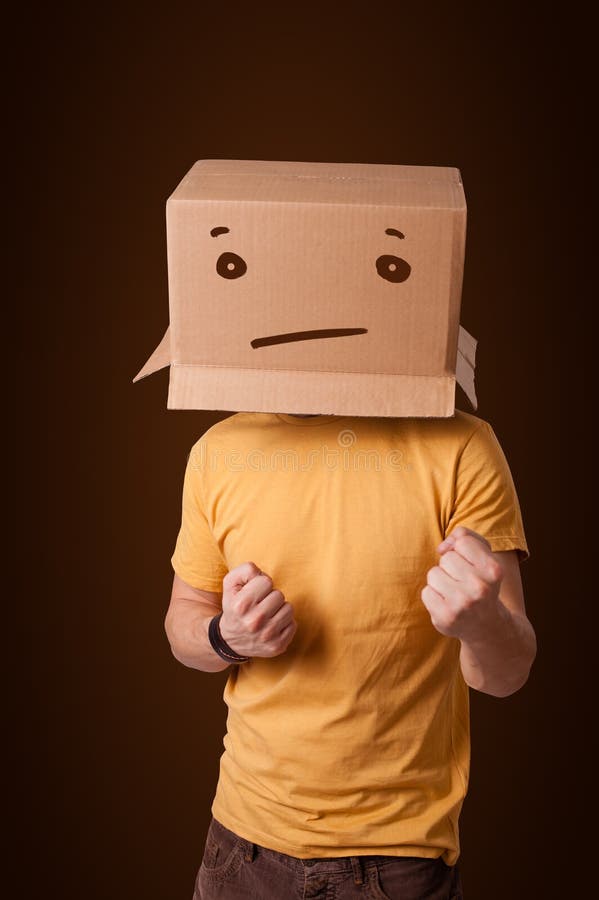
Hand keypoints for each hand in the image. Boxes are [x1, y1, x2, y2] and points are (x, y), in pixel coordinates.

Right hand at [219, 561, 297, 657]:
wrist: (230, 641)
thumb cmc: (235, 606)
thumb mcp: (231, 584)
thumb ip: (245, 571)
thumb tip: (261, 573)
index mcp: (241, 605)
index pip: (266, 581)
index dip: (261, 584)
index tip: (255, 593)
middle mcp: (254, 622)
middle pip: (279, 595)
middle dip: (271, 596)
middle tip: (261, 604)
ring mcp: (267, 636)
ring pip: (288, 608)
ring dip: (279, 609)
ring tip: (268, 614)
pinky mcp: (277, 646)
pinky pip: (293, 624)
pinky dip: (285, 623)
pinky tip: (272, 625)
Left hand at [420, 526, 504, 641]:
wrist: (487, 626)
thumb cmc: (481, 583)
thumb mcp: (484, 556)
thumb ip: (465, 536)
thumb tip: (442, 547)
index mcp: (493, 570)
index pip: (463, 541)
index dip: (463, 552)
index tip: (472, 566)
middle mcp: (480, 588)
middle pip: (446, 558)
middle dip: (451, 568)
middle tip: (464, 584)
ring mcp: (462, 604)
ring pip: (433, 573)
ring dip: (440, 581)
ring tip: (455, 594)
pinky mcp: (445, 617)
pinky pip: (426, 592)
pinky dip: (433, 596)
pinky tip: (448, 605)